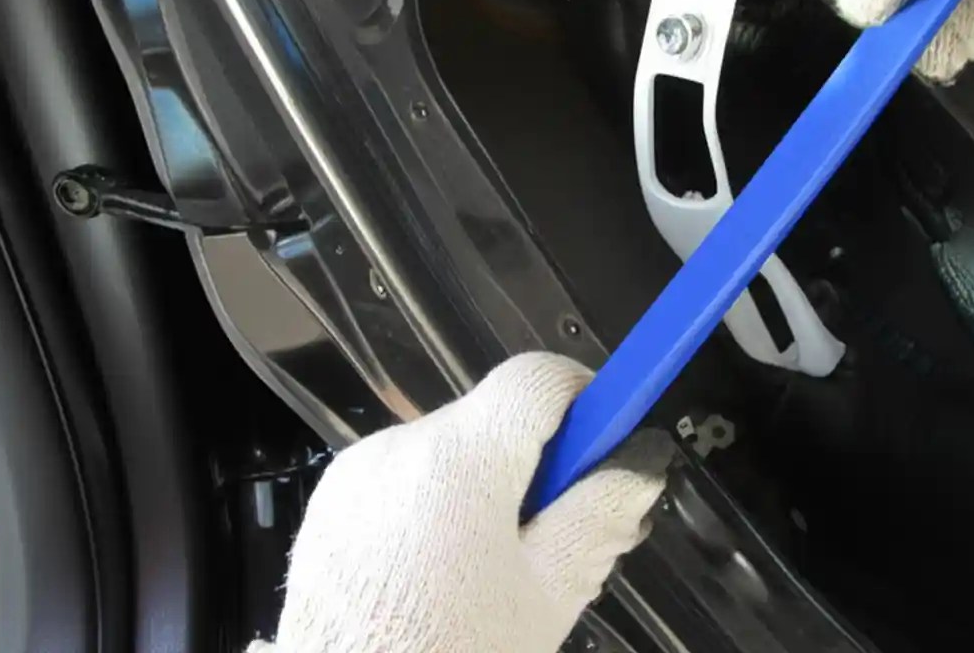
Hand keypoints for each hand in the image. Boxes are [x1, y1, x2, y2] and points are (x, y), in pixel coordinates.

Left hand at [253, 353, 673, 652]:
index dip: (587, 397)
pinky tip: (446, 570)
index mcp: (459, 461)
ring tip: (496, 568)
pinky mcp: (335, 500)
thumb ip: (598, 517)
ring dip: (489, 485)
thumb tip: (638, 464)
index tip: (612, 435)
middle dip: (542, 460)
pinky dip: (438, 505)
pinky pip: (407, 477)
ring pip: (453, 448)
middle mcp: (399, 447)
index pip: (538, 377)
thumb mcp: (546, 595)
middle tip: (567, 529)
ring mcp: (358, 471)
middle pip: (497, 418)